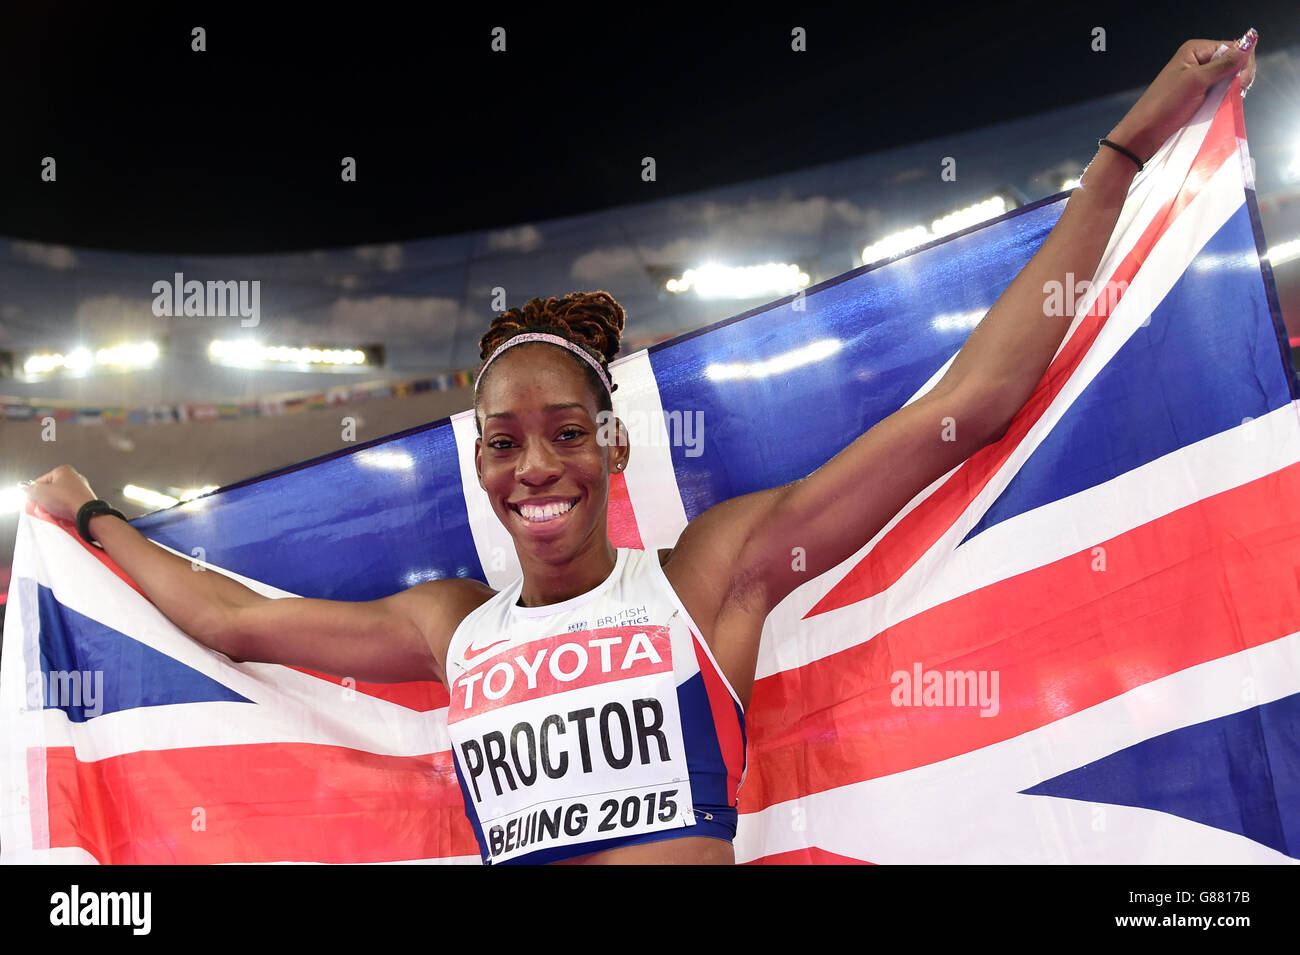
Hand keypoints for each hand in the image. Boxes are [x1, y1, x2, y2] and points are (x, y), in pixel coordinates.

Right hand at [23, 465, 97, 522]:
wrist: (86, 514)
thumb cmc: (68, 500)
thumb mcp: (40, 493)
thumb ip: (30, 490)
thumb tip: (26, 488)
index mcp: (64, 470)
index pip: (40, 481)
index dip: (35, 492)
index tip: (33, 500)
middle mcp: (75, 477)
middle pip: (51, 490)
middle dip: (45, 500)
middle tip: (44, 507)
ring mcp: (81, 489)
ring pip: (60, 499)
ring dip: (54, 507)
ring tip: (54, 512)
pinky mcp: (85, 501)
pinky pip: (69, 506)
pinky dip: (64, 511)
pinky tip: (63, 515)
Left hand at [1108, 30, 1257, 163]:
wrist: (1144, 133)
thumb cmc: (1165, 105)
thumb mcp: (1196, 81)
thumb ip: (1223, 64)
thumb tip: (1249, 41)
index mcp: (1196, 50)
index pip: (1233, 47)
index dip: (1242, 63)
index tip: (1242, 82)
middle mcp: (1198, 61)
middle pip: (1233, 63)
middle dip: (1239, 77)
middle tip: (1236, 93)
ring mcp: (1199, 79)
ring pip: (1229, 79)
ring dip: (1232, 89)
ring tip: (1226, 101)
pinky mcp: (1198, 96)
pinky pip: (1220, 92)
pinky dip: (1225, 98)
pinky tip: (1222, 105)